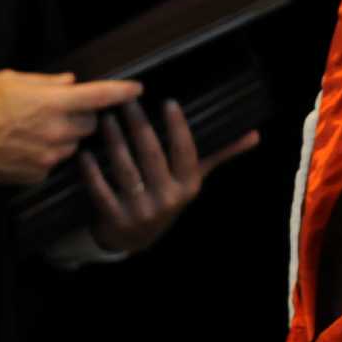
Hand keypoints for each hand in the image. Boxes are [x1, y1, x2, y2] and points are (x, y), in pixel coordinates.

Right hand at [0, 70, 142, 184]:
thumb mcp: (12, 82)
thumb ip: (47, 82)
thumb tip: (71, 82)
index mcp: (53, 103)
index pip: (100, 96)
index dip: (122, 91)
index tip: (137, 89)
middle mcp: (56, 130)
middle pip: (91, 123)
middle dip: (81, 116)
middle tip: (57, 111)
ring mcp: (49, 154)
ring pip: (75, 144)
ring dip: (65, 137)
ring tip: (33, 130)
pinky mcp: (39, 173)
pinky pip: (55, 162)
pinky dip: (47, 154)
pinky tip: (25, 147)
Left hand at [81, 100, 259, 253]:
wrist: (136, 240)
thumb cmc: (167, 198)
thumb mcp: (194, 180)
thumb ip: (221, 155)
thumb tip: (255, 135)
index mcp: (189, 185)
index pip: (185, 151)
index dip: (177, 127)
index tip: (167, 102)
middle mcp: (168, 198)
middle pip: (152, 155)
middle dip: (139, 126)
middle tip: (127, 102)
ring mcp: (141, 209)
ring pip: (126, 169)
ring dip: (114, 142)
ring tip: (106, 119)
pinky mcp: (115, 218)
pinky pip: (102, 190)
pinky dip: (92, 172)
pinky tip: (86, 153)